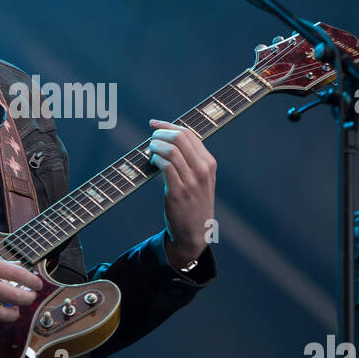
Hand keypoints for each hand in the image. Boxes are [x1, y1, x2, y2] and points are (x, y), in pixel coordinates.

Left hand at [147, 118, 216, 263]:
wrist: (195, 233)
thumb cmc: (194, 203)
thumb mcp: (202, 180)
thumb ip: (191, 160)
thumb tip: (168, 138)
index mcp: (209, 163)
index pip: (189, 134)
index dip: (168, 125)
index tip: (154, 124)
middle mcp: (203, 170)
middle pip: (180, 138)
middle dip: (160, 133)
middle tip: (150, 139)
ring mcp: (191, 182)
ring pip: (171, 150)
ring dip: (155, 146)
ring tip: (149, 151)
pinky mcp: (178, 192)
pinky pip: (165, 167)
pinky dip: (155, 160)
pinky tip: (151, 162)